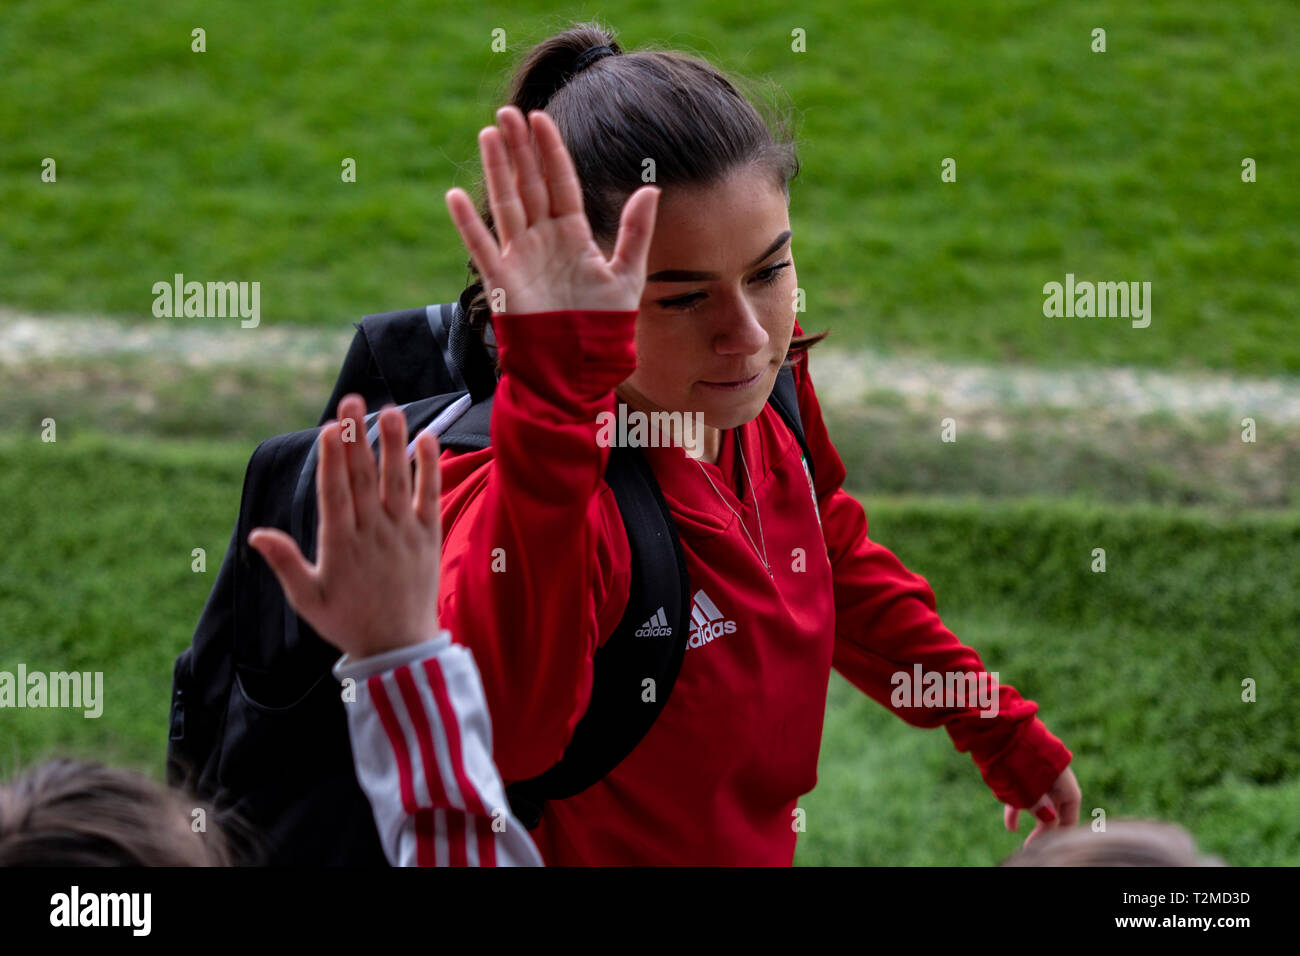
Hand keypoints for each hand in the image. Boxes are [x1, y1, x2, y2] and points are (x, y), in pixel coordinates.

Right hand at [247, 394, 442, 659]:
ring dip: (394, 444)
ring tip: (390, 409)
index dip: (333, 459)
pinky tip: (428, 438)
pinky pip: (431, 497)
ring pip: (398, 481)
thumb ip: (285, 563)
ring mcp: (403, 534)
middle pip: (363, 478)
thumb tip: (258, 533)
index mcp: (340, 547)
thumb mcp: (308, 599)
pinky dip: (430, 468)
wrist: (400, 647)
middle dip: (356, 437)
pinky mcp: (428, 537)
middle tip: (351, 400)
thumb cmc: (347, 622)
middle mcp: (373, 535)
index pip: (335, 494)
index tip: (330, 427)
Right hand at [444, 105, 659, 314]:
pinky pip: (482, 246)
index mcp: (573, 234)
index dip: (550, 151)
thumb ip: (636, 232)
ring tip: (488, 133)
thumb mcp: (628, 276)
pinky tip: (455, 195)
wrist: (578, 368)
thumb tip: (651, 189)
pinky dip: (468, 223)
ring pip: (506, 203)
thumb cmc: (602, 327)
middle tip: (508, 112)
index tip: (541, 118)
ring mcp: (520, 257)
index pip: (560, 182)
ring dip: (496, 170)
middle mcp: (543, 240)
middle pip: (530, 185)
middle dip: (519, 149)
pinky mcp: (502, 281)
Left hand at [1004, 766, 1080, 847]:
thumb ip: (1039, 806)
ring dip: (1026, 812)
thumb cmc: (1015, 759)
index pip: (1071, 808)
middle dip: (1043, 824)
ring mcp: (1037, 767)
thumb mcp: (1028, 789)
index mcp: (1062, 778)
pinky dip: (1017, 802)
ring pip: (1035, 796)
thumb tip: (1049, 819)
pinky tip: (1010, 822)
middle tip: (1031, 844)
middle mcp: (1053, 773)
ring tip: (1011, 826)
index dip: (1063, 828)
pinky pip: (1023, 787)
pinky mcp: (1020, 762)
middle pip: (1054, 804)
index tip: (1052, 844)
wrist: (996, 726)